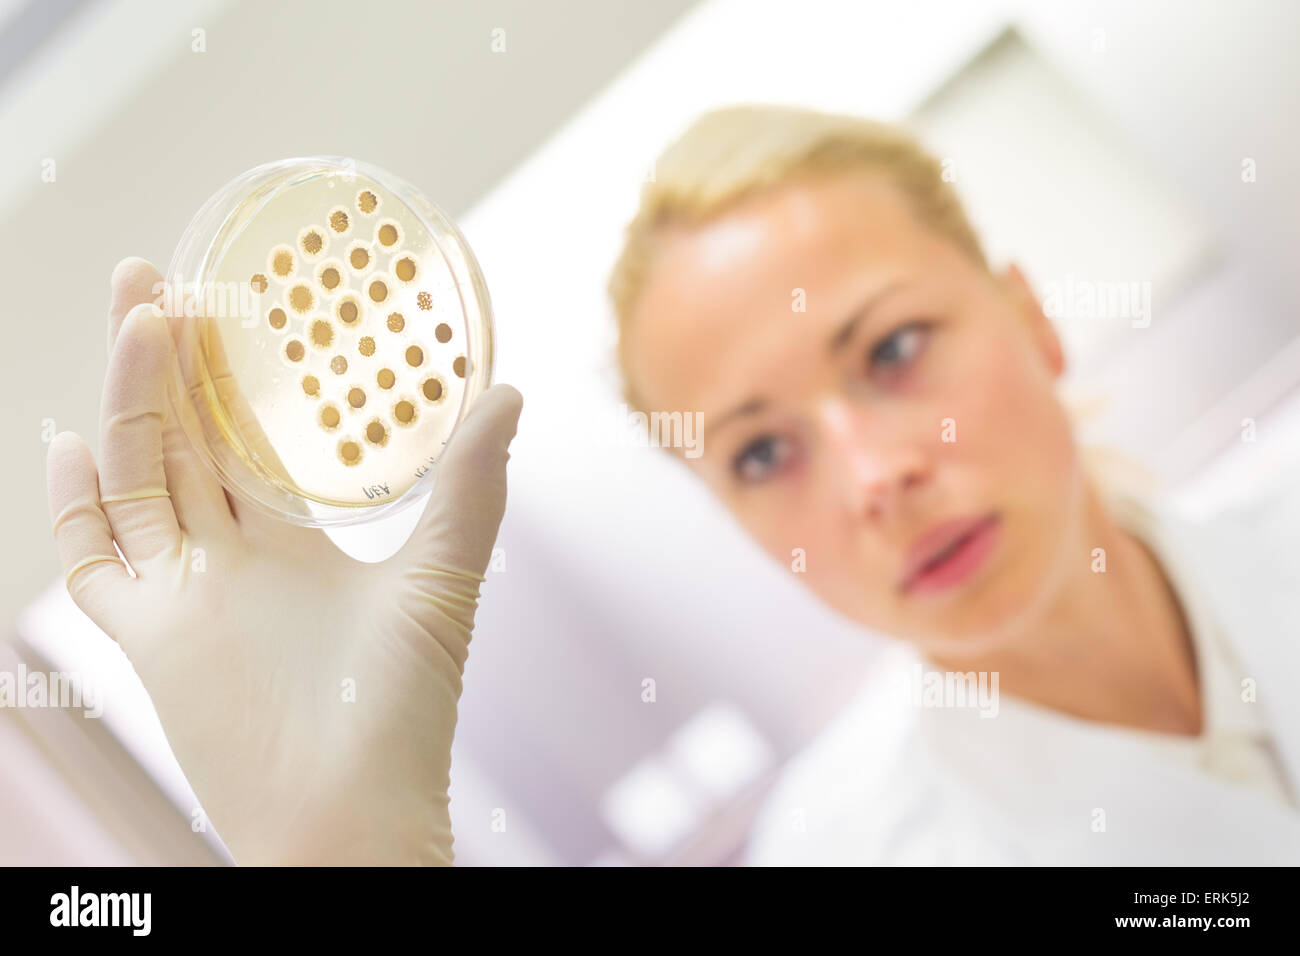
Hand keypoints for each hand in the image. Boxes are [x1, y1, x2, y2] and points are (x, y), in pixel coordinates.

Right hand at [45, 258, 521, 864]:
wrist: (352, 813)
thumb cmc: (401, 709)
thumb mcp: (441, 578)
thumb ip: (471, 487)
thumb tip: (512, 391)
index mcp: (296, 540)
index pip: (246, 433)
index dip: (229, 369)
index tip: (222, 296)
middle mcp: (233, 557)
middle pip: (182, 437)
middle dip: (163, 358)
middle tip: (152, 274)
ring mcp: (185, 592)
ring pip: (140, 475)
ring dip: (130, 399)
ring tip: (137, 318)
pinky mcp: (147, 637)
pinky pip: (92, 561)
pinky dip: (73, 505)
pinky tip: (68, 440)